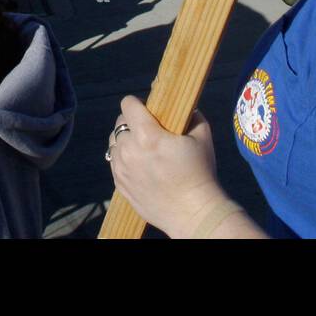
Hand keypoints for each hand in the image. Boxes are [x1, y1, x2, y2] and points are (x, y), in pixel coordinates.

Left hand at [108, 96, 226, 237]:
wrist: (194, 213)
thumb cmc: (200, 173)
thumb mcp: (202, 136)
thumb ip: (192, 115)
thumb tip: (184, 106)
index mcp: (147, 135)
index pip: (128, 105)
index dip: (137, 103)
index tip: (146, 108)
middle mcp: (128, 150)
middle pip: (119, 124)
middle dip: (132, 123)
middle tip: (147, 130)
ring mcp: (121, 170)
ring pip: (114, 144)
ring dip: (125, 142)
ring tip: (142, 149)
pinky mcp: (120, 186)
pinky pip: (114, 164)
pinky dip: (123, 160)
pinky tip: (140, 166)